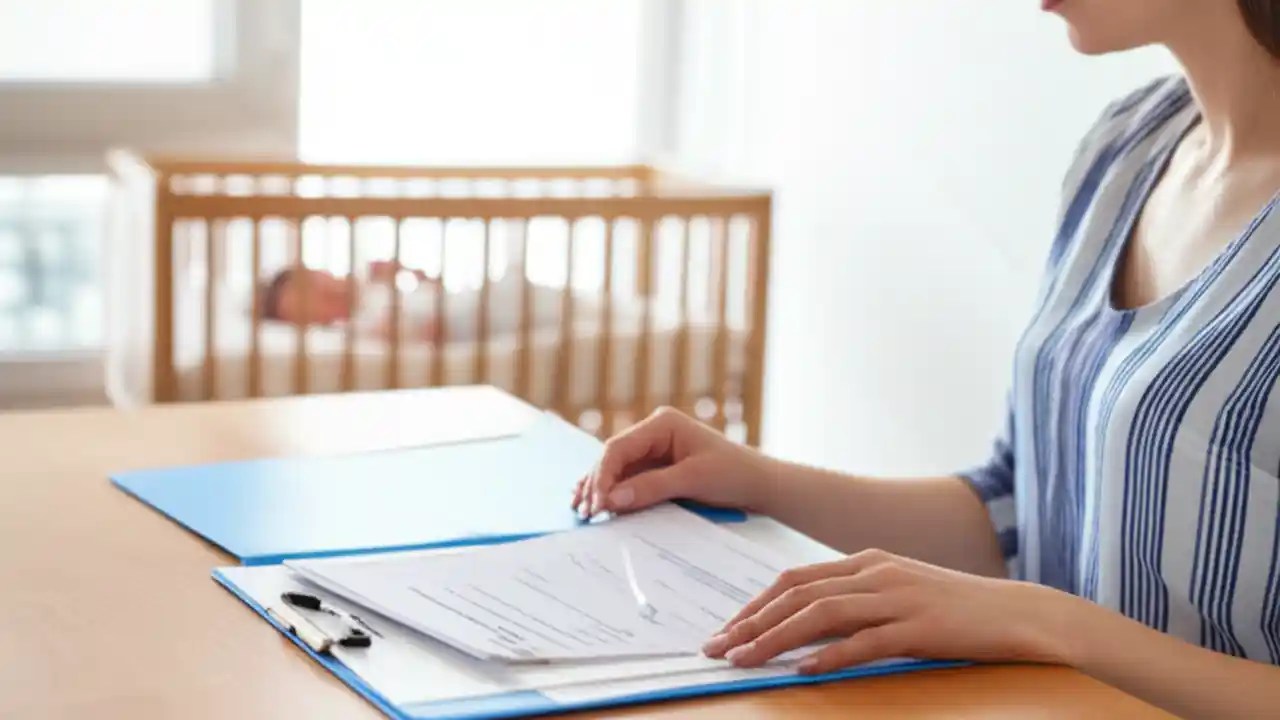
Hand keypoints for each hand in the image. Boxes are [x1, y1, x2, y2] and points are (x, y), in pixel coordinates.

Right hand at [571, 407, 773, 517]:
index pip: (618, 447)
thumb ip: (651, 487)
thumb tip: (612, 499)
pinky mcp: (657, 469)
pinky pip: (628, 480)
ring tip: (582, 512)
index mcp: (661, 424)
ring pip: (616, 470)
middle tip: (585, 513)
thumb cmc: (733, 474)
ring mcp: (654, 451)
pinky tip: (597, 505)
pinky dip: (613, 493)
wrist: (759, 485)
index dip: (602, 475)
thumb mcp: (692, 480)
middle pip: (613, 458)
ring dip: (599, 489)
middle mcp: (653, 434)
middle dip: (597, 484)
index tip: (596, 502)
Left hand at [703, 549, 1079, 673]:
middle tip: (716, 648)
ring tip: (743, 660)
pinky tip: (804, 670)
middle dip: (750, 621)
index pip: (794, 579)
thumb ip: (856, 603)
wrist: (1021, 614)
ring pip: (821, 614)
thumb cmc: (955, 610)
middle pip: (797, 594)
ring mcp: (898, 598)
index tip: (725, 629)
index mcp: (867, 563)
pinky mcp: (921, 627)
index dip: (754, 604)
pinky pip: (867, 641)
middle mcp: (876, 573)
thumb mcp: (899, 595)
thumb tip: (805, 629)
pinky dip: (831, 655)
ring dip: (775, 638)